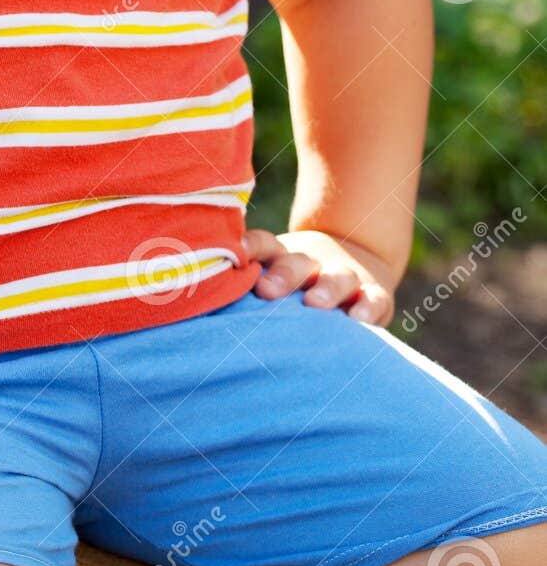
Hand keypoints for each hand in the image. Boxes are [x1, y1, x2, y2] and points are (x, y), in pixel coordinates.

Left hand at [245, 227, 397, 325]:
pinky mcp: (373, 294)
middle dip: (282, 275)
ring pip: (337, 278)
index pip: (262, 244)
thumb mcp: (268, 277)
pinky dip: (369, 309)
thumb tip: (190, 293)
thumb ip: (240, 286)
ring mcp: (344, 276)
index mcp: (280, 256)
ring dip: (326, 290)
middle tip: (267, 290)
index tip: (233, 256)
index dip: (248, 247)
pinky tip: (360, 321)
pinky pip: (375, 300)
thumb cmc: (292, 282)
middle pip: (296, 261)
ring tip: (315, 304)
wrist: (353, 264)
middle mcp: (311, 262)